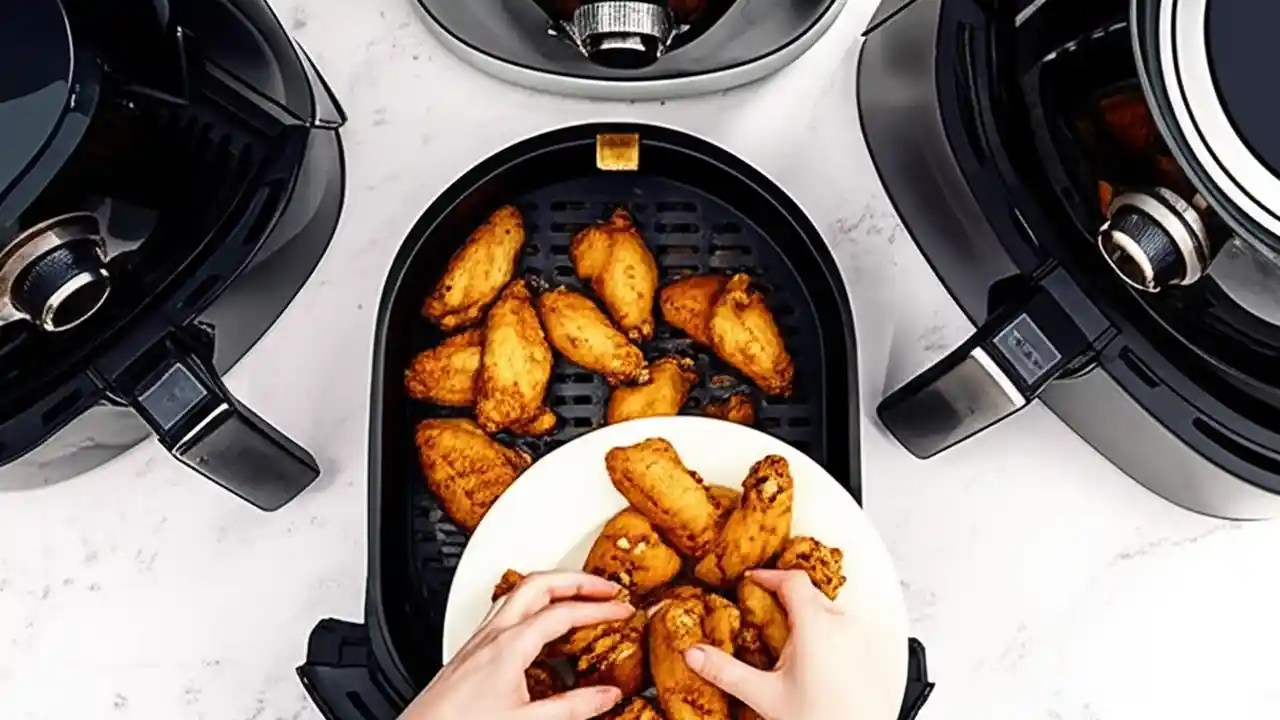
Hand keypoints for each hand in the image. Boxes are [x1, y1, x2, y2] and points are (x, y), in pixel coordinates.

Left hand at [401, 571, 632, 719]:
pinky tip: (538, 623)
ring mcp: (479, 639)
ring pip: (519, 591)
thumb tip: (606, 696)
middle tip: (605, 586)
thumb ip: (572, 708)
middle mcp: (492, 635)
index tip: (622, 609)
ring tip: (576, 593)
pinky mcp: (470, 651)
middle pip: (539, 584)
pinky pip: (505, 610)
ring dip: (552, 585)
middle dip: (577, 579)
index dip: (598, 607)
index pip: (563, 612)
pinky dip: (532, 604)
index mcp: (509, 645)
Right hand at [683, 569, 863, 719]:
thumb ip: (726, 671)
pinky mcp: (871, 654)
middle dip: (784, 598)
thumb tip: (694, 654)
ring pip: (829, 611)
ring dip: (806, 617)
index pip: (792, 579)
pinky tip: (813, 660)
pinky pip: (845, 629)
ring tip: (786, 642)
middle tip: (761, 613)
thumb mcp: (765, 696)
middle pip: (810, 593)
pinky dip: (826, 633)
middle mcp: (843, 624)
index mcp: (816, 624)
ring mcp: (861, 638)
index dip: (769, 575)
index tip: (751, 581)